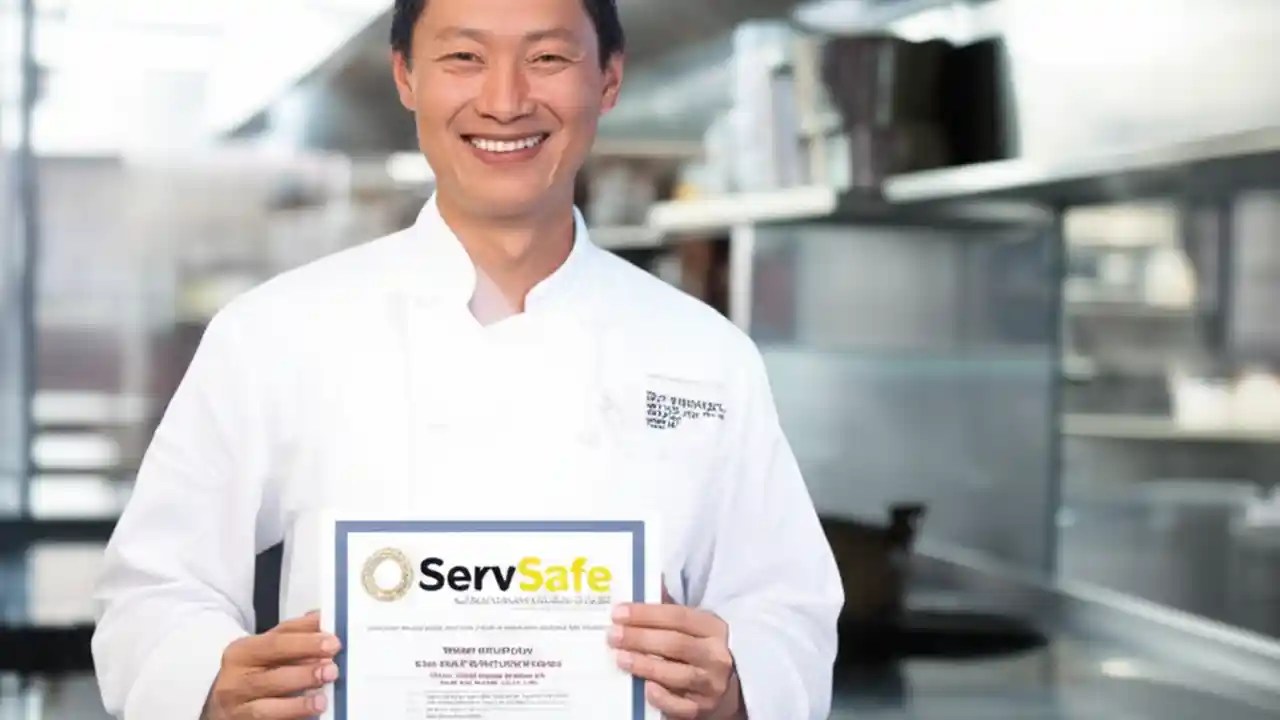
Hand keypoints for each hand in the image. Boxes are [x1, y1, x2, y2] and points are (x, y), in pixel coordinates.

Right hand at [202, 611, 341, 719]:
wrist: (227, 702)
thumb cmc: (253, 670)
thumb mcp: (268, 646)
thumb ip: (295, 631)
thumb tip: (323, 616)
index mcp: (242, 652)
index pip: (274, 644)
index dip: (305, 644)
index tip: (332, 643)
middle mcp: (234, 682)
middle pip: (270, 678)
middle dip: (303, 674)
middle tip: (331, 670)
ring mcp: (237, 709)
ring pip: (265, 708)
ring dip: (297, 704)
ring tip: (322, 700)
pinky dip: (290, 719)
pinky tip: (309, 717)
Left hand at [608, 589, 743, 719]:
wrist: (727, 686)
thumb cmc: (700, 648)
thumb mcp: (695, 626)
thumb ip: (670, 611)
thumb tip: (641, 585)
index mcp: (714, 629)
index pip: (679, 617)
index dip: (647, 614)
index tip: (619, 612)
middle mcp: (716, 656)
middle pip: (675, 644)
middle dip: (640, 638)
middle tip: (612, 635)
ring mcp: (710, 685)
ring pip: (677, 674)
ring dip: (645, 665)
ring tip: (620, 658)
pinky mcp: (702, 709)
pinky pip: (680, 706)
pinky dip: (662, 697)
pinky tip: (644, 687)